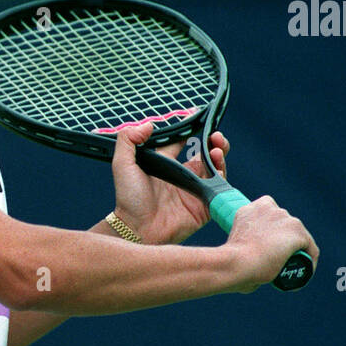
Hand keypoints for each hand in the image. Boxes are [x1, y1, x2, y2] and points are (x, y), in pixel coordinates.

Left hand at [110, 122, 229, 244]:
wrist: (137, 228)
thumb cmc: (128, 199)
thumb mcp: (122, 165)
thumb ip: (128, 141)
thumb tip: (147, 125)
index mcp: (166, 165)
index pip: (182, 143)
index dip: (190, 130)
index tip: (198, 116)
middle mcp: (182, 176)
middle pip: (204, 154)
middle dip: (213, 142)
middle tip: (215, 135)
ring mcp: (194, 190)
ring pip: (215, 169)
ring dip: (220, 155)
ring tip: (217, 147)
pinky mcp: (204, 205)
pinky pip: (219, 189)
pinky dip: (222, 176)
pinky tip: (218, 165)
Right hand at [225, 196, 319, 291]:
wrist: (236, 263)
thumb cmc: (230, 262)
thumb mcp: (235, 244)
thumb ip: (246, 245)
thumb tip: (254, 262)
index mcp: (252, 208)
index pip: (268, 215)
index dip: (269, 231)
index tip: (266, 248)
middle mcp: (271, 208)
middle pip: (285, 224)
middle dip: (283, 239)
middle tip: (279, 260)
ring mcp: (286, 219)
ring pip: (299, 235)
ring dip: (297, 249)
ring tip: (292, 268)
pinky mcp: (299, 233)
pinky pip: (310, 248)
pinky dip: (310, 260)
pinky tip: (305, 273)